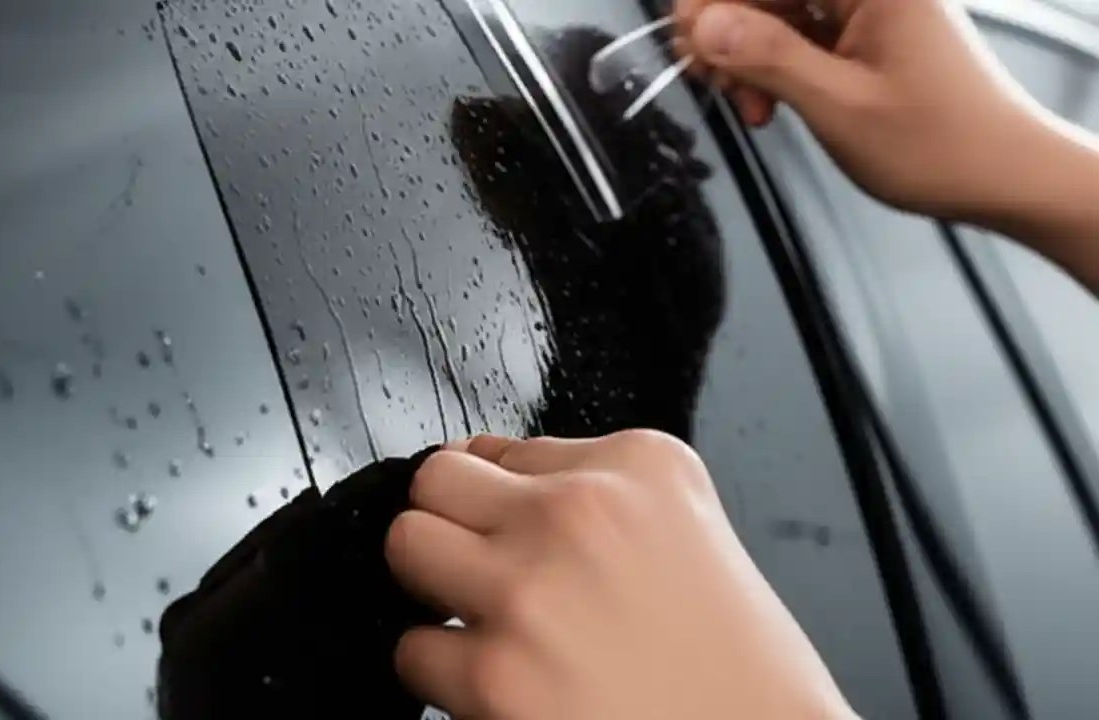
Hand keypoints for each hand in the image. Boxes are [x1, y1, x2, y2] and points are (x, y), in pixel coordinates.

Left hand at [385, 430, 855, 719]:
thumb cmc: (737, 666)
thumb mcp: (688, 530)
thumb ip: (598, 493)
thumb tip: (490, 477)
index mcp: (640, 465)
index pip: (507, 447)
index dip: (506, 502)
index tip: (523, 535)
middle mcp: (581, 511)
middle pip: (438, 477)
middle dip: (449, 525)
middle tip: (480, 570)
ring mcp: (530, 588)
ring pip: (407, 545)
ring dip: (437, 591)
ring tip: (494, 627)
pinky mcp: (495, 675)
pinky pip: (413, 649)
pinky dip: (446, 673)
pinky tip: (507, 685)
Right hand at [674, 0, 1045, 220]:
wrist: (1001, 176)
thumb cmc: (940, 145)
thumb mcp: (839, 104)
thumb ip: (767, 55)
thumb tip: (705, 23)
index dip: (713, 1)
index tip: (693, 42)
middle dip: (727, 30)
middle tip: (716, 83)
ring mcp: (867, 4)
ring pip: (774, 8)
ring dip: (746, 54)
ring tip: (751, 107)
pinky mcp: (863, 29)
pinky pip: (796, 29)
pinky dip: (772, 64)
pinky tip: (769, 102)